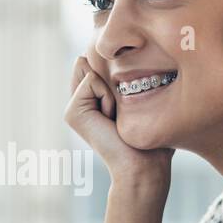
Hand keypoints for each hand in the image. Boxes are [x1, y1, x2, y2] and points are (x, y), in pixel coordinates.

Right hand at [64, 45, 173, 191]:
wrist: (144, 165)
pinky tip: (110, 119)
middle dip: (118, 80)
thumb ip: (120, 74)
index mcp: (96, 98)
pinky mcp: (71, 112)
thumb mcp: (138, 97)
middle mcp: (82, 101)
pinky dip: (108, 97)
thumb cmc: (151, 136)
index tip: (133, 105)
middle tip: (124, 113)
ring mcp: (73, 107)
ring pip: (94, 70)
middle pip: (97, 63)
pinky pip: (91, 81)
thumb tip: (82, 57)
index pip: (105, 62)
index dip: (126, 72)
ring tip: (118, 117)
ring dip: (114, 90)